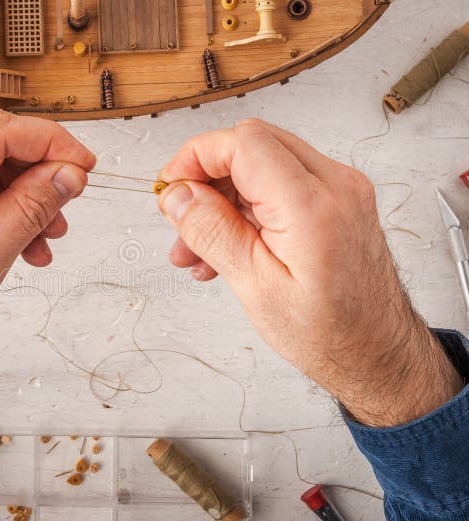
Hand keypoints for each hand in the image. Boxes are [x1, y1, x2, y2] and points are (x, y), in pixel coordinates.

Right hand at [158, 119, 462, 426]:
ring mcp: (340, 190)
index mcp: (313, 206)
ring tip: (195, 247)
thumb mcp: (255, 286)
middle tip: (179, 214)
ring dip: (222, 197)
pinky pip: (279, 184)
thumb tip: (177, 195)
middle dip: (206, 176)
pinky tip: (224, 246)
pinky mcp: (337, 201)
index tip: (171, 187)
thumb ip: (212, 231)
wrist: (375, 351)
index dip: (197, 156)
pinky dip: (245, 206)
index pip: (244, 143)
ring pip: (262, 164)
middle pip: (252, 144)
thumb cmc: (328, 332)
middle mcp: (335, 185)